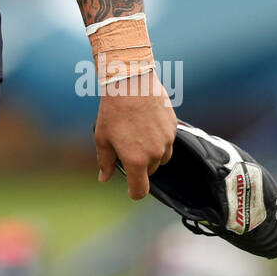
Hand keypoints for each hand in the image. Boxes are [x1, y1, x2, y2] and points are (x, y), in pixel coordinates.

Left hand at [94, 70, 175, 199]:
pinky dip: (159, 138)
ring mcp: (167, 141)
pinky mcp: (174, 127)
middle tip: (127, 147)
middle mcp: (155, 154)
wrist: (130, 83)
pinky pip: (168, 141)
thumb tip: (103, 178)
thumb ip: (105, 161)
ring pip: (162, 157)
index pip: (140, 189)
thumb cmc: (113, 111)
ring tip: (137, 133)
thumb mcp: (102, 137)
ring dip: (152, 153)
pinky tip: (146, 123)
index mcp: (136, 160)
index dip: (135, 192)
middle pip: (150, 171)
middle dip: (140, 165)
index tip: (131, 191)